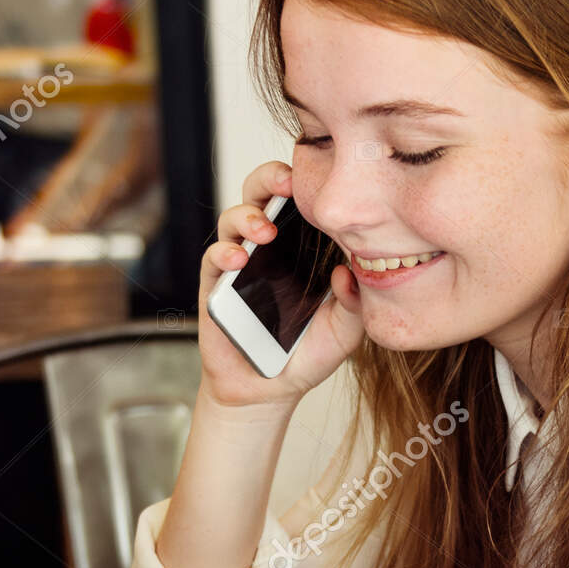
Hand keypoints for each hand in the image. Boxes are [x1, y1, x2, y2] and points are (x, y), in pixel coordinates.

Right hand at [197, 161, 365, 410]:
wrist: (271, 390)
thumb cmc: (308, 354)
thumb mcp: (345, 330)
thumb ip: (354, 301)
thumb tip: (347, 271)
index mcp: (303, 246)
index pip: (303, 199)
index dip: (309, 181)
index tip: (324, 177)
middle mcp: (271, 246)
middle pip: (263, 192)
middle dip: (272, 177)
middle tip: (287, 184)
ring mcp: (241, 262)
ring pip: (235, 216)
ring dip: (248, 216)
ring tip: (265, 231)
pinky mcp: (216, 285)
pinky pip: (213, 257)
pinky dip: (223, 252)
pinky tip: (238, 260)